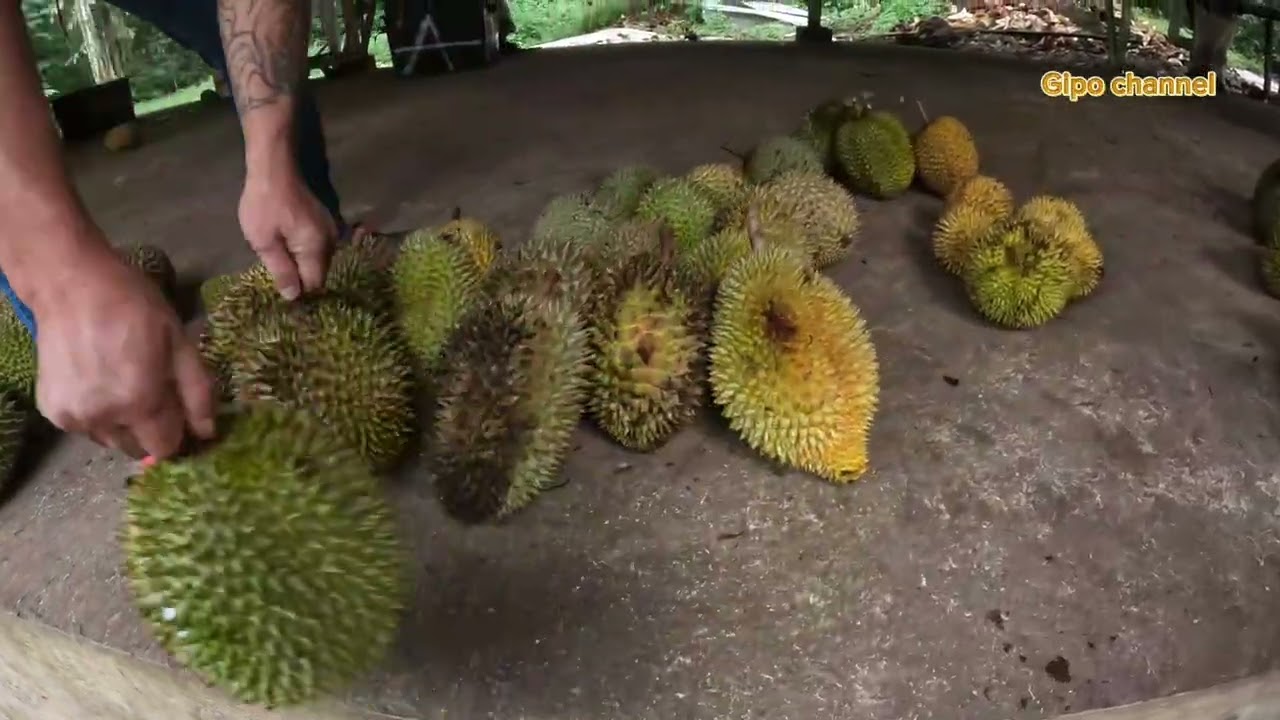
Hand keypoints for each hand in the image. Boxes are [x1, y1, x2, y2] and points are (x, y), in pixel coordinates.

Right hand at [32, 241, 215, 459]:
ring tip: (123, 383)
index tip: (179, 413)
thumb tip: (207, 433)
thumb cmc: (134, 307)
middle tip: (152, 392)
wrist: (71, 285)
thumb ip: (197, 392)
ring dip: (123, 424)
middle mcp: (103, 418)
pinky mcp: (52, 410)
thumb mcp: (180, 343)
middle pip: (138, 449)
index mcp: (139, 402)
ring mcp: (72, 417)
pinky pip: (86, 428)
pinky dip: (97, 415)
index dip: (178, 434)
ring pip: (111, 441)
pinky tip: (99, 382)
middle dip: (150, 429)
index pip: (165, 448)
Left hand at [238, 161, 337, 299]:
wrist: (274, 168)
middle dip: (301, 279)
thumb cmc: (264, 204)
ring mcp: (330, 230)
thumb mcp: (264, 241)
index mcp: (316, 248)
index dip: (299, 292)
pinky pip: (318, 247)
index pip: (314, 284)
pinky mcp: (325, 223)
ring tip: (282, 263)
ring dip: (303, 265)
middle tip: (277, 278)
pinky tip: (289, 248)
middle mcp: (331, 242)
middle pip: (319, 273)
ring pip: (319, 261)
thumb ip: (281, 270)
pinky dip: (305, 253)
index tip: (281, 293)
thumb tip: (293, 297)